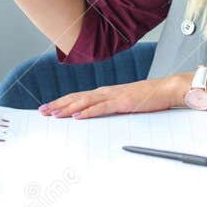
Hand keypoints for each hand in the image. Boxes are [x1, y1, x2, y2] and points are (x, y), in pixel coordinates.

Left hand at [40, 74, 187, 118]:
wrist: (165, 89)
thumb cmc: (147, 97)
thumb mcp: (125, 102)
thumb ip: (111, 107)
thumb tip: (98, 115)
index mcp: (105, 92)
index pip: (78, 96)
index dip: (62, 101)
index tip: (48, 108)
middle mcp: (105, 91)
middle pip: (76, 97)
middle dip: (58, 104)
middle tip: (42, 111)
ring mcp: (113, 96)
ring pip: (84, 102)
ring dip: (67, 108)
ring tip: (53, 114)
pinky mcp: (122, 102)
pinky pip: (101, 108)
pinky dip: (87, 112)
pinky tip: (77, 116)